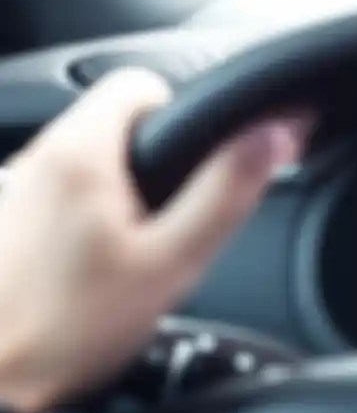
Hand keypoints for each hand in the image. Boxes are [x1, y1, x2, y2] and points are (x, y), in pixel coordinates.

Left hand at [0, 69, 309, 412]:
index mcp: (80, 154)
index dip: (183, 118)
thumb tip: (273, 135)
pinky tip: (89, 269)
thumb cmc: (72, 329)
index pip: (141, 83)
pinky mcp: (3, 218)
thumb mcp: (174, 262)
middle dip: (152, 166)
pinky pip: (58, 194)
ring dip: (116, 193)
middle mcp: (35, 157)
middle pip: (113, 122)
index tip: (196, 169)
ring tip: (126, 255)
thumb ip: (227, 191)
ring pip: (86, 160)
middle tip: (164, 228)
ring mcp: (10, 187)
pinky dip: (83, 218)